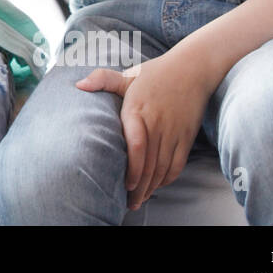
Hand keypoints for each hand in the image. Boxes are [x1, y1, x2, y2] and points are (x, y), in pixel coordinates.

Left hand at [76, 49, 215, 210]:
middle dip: (138, 187)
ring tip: (139, 200)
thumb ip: (103, 79)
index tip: (125, 183)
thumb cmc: (155, 73)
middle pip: (149, 164)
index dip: (132, 168)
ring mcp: (174, 132)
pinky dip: (167, 178)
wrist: (193, 69)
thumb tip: (79, 85)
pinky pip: (177, 164)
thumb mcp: (129, 74)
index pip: (136, 145)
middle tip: (128, 203)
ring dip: (151, 187)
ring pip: (163, 168)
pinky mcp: (186, 137)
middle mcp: (157, 124)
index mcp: (138, 110)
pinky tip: (156, 186)